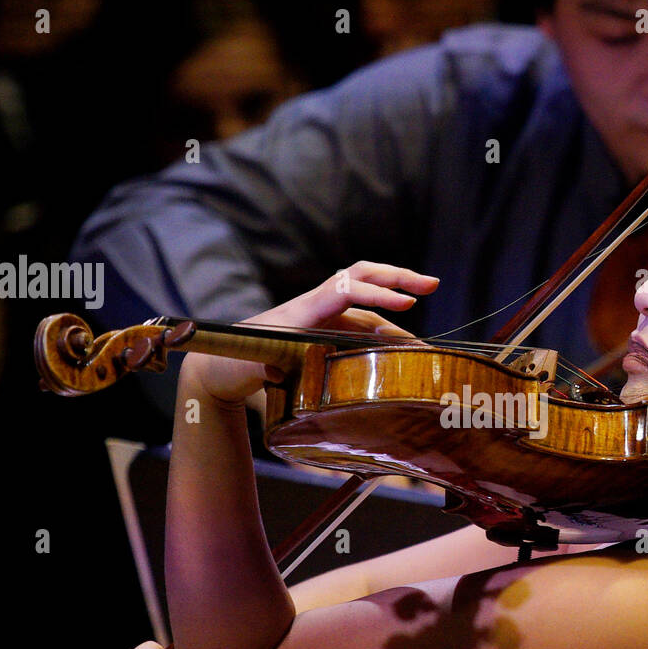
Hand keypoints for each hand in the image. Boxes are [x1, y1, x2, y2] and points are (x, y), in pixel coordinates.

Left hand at [182, 260, 439, 405]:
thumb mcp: (247, 365)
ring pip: (367, 308)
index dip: (378, 293)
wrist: (215, 364)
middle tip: (433, 285)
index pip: (345, 290)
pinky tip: (401, 353)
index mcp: (300, 310)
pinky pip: (360, 328)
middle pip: (362, 278)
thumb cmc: (230, 362)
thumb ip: (268, 365)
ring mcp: (320, 318)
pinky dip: (384, 336)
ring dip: (397, 317)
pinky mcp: (323, 332)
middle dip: (399, 278)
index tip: (407, 304)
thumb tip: (282, 371)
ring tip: (424, 342)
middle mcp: (314, 307)